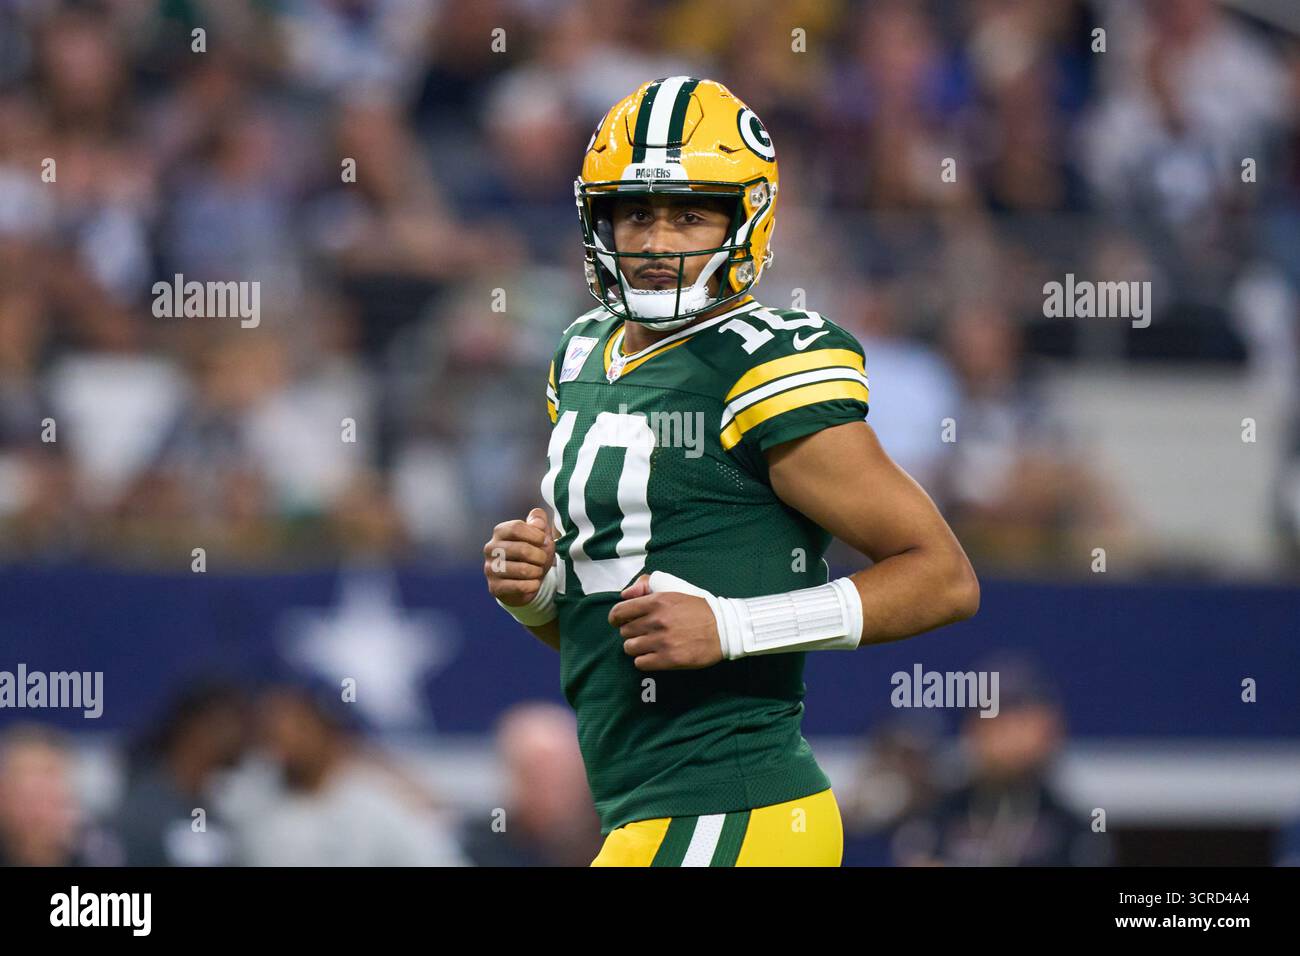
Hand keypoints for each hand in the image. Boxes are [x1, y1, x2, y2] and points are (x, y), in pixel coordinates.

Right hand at [483, 507, 554, 606]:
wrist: (526, 583)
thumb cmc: (533, 555)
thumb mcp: (540, 537)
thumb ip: (539, 522)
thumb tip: (538, 519)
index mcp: (500, 532)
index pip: (516, 528)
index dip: (535, 535)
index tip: (544, 541)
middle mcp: (491, 548)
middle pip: (521, 549)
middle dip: (540, 556)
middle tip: (543, 560)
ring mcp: (490, 568)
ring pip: (522, 569)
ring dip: (537, 571)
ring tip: (538, 571)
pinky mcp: (494, 587)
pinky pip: (519, 586)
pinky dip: (533, 585)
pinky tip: (534, 583)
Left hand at [608, 573, 722, 670]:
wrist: (725, 629)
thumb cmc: (698, 608)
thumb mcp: (674, 588)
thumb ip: (646, 585)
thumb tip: (624, 595)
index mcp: (657, 601)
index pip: (619, 612)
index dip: (616, 618)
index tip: (619, 622)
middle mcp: (657, 621)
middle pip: (624, 632)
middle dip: (631, 632)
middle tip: (645, 632)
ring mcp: (662, 641)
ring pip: (630, 648)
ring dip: (637, 647)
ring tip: (650, 644)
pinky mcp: (668, 660)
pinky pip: (640, 663)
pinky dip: (644, 660)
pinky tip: (654, 655)